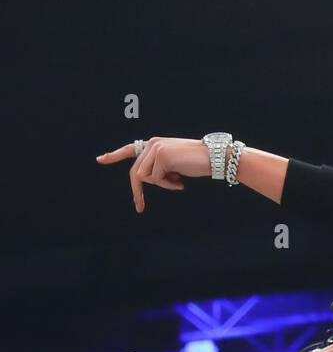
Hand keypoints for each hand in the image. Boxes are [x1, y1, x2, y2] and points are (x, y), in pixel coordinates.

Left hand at [96, 137, 210, 212]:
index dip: (114, 155)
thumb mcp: (174, 165)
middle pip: (136, 171)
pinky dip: (168, 185)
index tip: (100, 160)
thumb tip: (147, 180)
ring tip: (178, 182)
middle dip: (137, 191)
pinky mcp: (161, 157)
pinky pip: (156, 179)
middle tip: (139, 207)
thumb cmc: (197, 163)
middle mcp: (152, 144)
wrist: (213, 158)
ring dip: (161, 185)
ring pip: (145, 177)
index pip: (131, 149)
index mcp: (154, 144)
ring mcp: (155, 149)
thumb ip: (159, 168)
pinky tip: (181, 182)